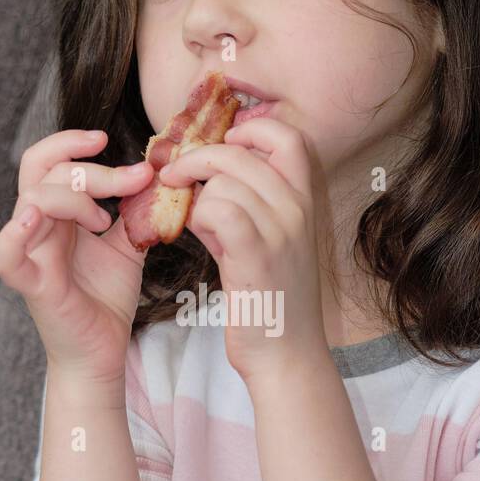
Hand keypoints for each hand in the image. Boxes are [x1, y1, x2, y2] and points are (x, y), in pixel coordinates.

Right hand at [0, 129, 154, 386]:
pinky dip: (14, 233)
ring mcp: (30, 254)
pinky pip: (5, 255)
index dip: (72, 143)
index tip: (109, 139)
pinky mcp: (31, 284)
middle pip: (43, 172)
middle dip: (90, 167)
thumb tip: (156, 176)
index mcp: (56, 215)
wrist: (102, 352)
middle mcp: (37, 228)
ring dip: (73, 197)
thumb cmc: (106, 299)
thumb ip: (135, 211)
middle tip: (133, 178)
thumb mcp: (127, 245)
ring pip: (32, 200)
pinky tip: (34, 219)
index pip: (48, 161)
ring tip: (102, 221)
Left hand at [156, 117, 324, 384]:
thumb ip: (241, 203)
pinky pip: (216, 209)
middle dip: (196, 160)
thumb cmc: (270, 296)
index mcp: (305, 199)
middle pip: (239, 152)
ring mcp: (280, 229)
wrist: (287, 352)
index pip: (285, 134)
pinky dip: (196, 217)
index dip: (248, 128)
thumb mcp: (265, 238)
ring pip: (222, 181)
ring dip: (196, 198)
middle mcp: (298, 208)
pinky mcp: (256, 254)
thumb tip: (199, 176)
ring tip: (195, 225)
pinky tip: (193, 233)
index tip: (220, 142)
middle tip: (174, 177)